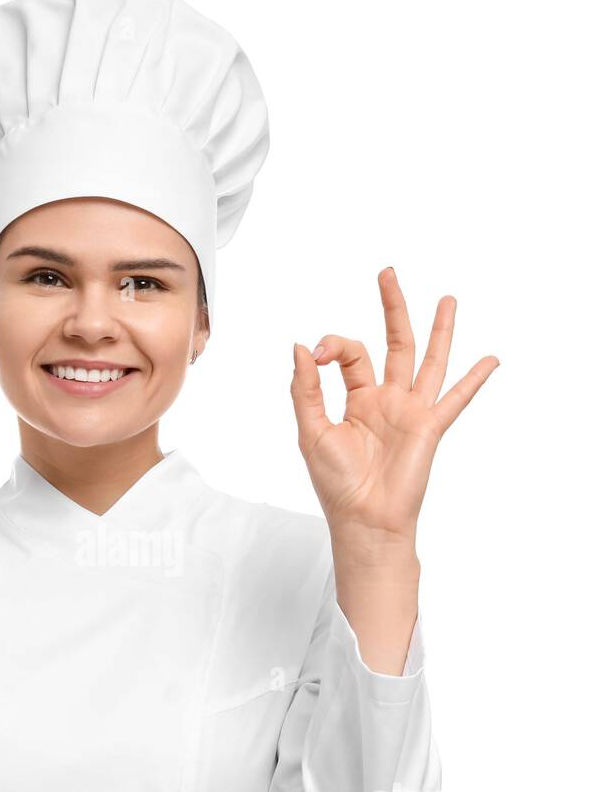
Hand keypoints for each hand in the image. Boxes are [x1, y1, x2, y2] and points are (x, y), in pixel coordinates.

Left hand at [291, 267, 499, 550]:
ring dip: (438, 330)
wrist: (364, 519)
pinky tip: (491, 359)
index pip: (350, 354)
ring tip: (448, 299)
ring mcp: (410, 412)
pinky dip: (474, 379)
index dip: (333, 345)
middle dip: (392, 308)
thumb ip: (306, 389)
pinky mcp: (429, 427)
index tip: (317, 354)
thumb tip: (301, 347)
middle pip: (393, 343)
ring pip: (428, 361)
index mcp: (356, 400)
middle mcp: (386, 400)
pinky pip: (455, 398)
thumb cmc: (336, 484)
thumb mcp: (311, 430)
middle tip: (388, 273)